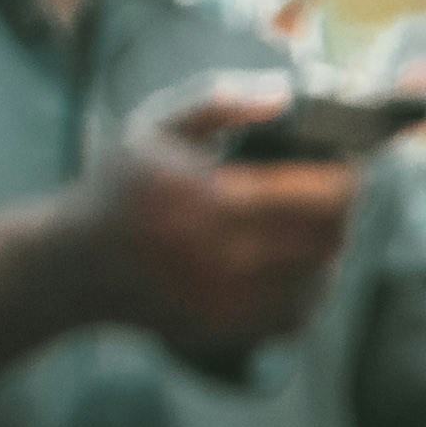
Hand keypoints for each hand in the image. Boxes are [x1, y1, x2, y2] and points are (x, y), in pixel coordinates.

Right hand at [71, 74, 359, 368]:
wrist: (79, 266)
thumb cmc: (121, 188)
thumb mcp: (157, 126)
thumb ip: (221, 102)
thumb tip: (285, 96)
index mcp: (209, 198)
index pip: (321, 195)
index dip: (346, 177)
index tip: (346, 162)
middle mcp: (224, 256)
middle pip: (331, 236)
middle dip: (340, 209)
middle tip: (332, 189)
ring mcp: (232, 301)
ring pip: (322, 274)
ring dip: (324, 245)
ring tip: (306, 221)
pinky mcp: (235, 330)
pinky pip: (303, 309)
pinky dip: (306, 283)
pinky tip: (286, 259)